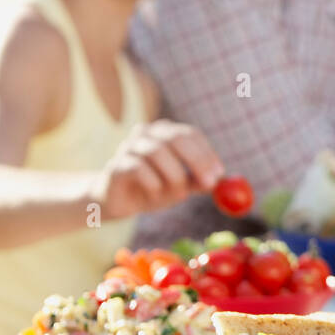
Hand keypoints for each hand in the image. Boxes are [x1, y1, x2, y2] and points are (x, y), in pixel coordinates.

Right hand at [91, 121, 224, 219]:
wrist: (117, 202)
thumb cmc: (153, 188)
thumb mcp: (181, 185)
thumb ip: (198, 181)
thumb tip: (218, 180)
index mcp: (165, 132)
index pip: (190, 134)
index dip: (207, 153)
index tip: (219, 174)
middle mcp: (146, 133)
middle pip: (176, 137)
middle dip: (197, 160)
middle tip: (209, 183)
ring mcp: (128, 146)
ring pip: (158, 152)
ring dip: (174, 177)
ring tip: (177, 195)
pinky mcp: (115, 165)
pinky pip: (139, 169)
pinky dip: (153, 184)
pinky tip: (154, 194)